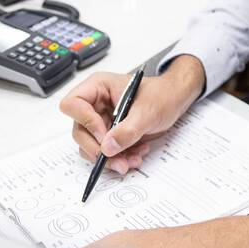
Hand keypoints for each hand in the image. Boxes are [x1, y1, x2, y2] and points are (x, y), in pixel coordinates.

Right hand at [59, 55, 205, 172]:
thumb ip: (128, 129)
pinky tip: (136, 156)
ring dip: (110, 158)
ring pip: (91, 146)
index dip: (85, 122)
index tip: (105, 136)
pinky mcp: (109, 135)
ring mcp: (101, 121)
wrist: (175, 101)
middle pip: (79, 131)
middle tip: (118, 160)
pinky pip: (105, 152)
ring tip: (133, 160)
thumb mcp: (147, 111)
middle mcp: (94, 104)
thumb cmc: (162, 95)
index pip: (73, 104)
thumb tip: (107, 147)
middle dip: (98, 149)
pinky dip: (119, 159)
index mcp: (98, 87)